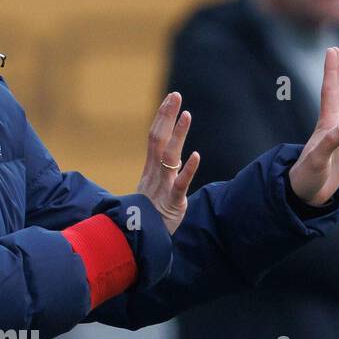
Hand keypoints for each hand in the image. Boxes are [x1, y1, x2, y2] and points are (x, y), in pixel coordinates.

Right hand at [135, 92, 200, 234]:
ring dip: (178, 136)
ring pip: (169, 158)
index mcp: (150, 171)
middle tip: (175, 95)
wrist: (141, 243)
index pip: (154, 139)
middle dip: (167, 117)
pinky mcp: (173, 204)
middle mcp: (155, 175)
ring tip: (186, 115)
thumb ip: (159, 174)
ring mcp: (163, 188)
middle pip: (158, 141)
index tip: (170, 99)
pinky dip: (187, 170)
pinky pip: (180, 185)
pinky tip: (196, 156)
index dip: (162, 118)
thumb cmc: (148, 217)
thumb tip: (169, 160)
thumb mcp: (151, 192)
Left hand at [288, 47, 338, 205]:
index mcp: (325, 125)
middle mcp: (331, 126)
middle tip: (337, 51)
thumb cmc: (307, 178)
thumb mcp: (319, 159)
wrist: (304, 194)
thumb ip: (333, 140)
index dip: (331, 71)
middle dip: (337, 72)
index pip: (329, 92)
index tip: (332, 50)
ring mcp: (338, 136)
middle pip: (336, 93)